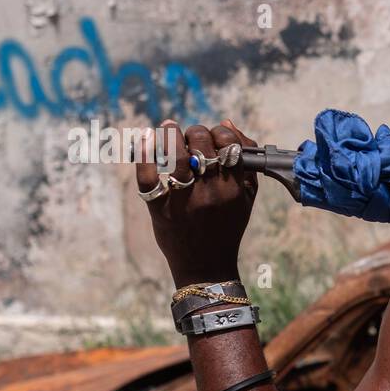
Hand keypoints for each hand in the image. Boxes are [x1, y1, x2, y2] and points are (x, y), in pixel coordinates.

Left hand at [135, 119, 258, 286]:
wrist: (206, 266)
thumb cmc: (227, 226)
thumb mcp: (246, 197)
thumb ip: (244, 163)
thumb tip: (226, 123)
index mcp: (233, 188)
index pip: (228, 143)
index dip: (219, 133)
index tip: (212, 138)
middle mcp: (211, 192)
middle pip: (201, 143)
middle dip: (194, 133)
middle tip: (189, 138)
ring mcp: (184, 201)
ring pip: (176, 155)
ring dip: (170, 134)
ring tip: (167, 128)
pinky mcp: (160, 209)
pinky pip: (148, 177)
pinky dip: (143, 154)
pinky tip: (145, 138)